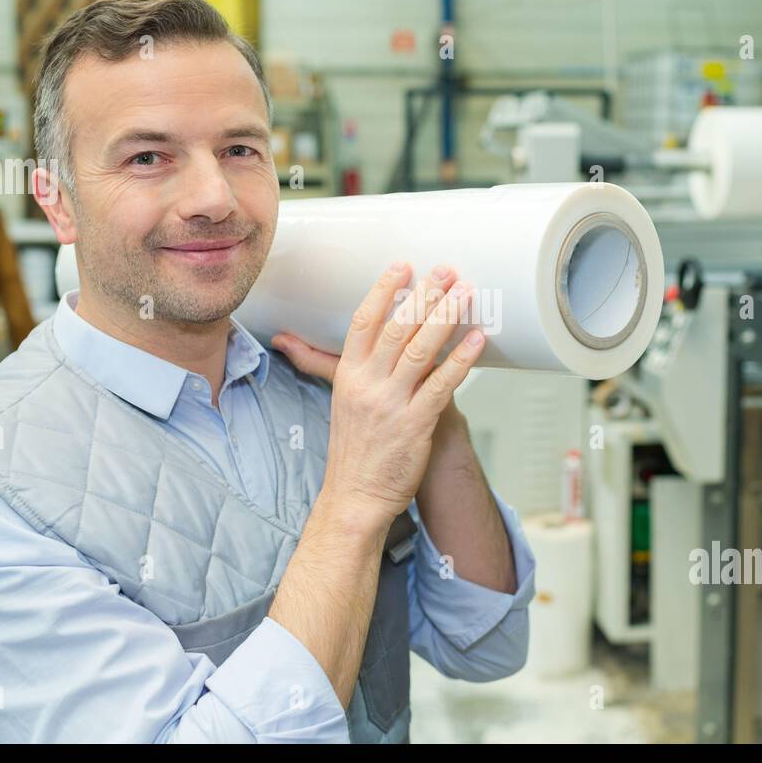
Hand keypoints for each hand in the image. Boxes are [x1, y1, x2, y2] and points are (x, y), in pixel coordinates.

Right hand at [273, 262, 484, 532]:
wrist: (356, 496)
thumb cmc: (353, 448)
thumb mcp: (336, 399)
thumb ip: (319, 363)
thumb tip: (285, 339)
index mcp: (348, 375)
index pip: (363, 322)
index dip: (384, 291)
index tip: (403, 267)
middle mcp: (367, 385)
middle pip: (397, 329)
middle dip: (423, 295)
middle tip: (445, 271)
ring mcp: (391, 404)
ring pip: (420, 351)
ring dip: (445, 318)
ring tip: (464, 294)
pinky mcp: (415, 425)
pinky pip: (441, 385)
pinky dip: (460, 360)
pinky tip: (476, 340)